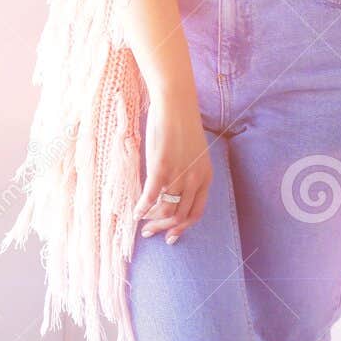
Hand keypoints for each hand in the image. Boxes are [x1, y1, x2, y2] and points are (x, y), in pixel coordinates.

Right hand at [128, 90, 211, 244]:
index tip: (170, 236)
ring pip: (166, 209)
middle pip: (180, 215)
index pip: (196, 213)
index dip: (182, 228)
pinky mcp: (162, 166)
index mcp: (205, 178)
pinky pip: (151, 195)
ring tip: (141, 223)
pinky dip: (142, 207)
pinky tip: (134, 212)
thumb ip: (188, 174)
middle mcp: (195, 180)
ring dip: (151, 220)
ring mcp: (179, 174)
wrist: (176, 104)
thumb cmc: (181, 126)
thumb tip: (171, 191)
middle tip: (149, 233)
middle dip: (163, 228)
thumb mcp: (193, 155)